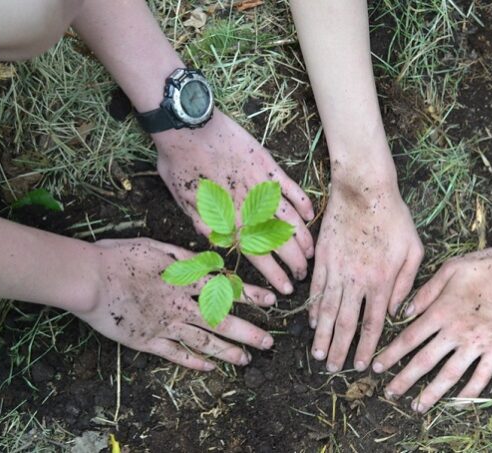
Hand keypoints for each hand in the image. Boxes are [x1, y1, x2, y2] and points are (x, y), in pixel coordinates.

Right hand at [73, 238, 276, 369]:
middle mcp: (180, 305)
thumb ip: (185, 255)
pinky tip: (209, 368)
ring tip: (246, 361)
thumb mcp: (156, 246)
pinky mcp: (146, 341)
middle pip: (220, 321)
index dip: (250, 295)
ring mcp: (164, 325)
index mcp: (184, 279)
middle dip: (248, 333)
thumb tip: (210, 259)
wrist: (88, 279)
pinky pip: (175, 354)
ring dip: (226, 352)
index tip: (271, 302)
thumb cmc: (119, 256)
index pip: (225, 288)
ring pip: (203, 341)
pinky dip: (193, 362)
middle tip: (268, 343)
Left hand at [153, 110, 314, 293]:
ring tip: (312, 254)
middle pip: (281, 242)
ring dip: (304, 239)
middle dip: (296, 263)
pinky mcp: (268, 166)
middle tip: (303, 275)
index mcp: (229, 221)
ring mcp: (263, 187)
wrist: (187, 127)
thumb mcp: (185, 204)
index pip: (259, 257)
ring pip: (291, 220)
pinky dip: (304, 203)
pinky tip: (311, 216)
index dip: (275, 275)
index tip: (285, 289)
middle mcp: (250, 208)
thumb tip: (221, 248)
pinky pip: (292, 189)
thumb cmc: (180, 165)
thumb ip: (206, 227)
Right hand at [309, 182, 422, 371]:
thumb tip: (396, 310)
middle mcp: (358, 280)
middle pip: (347, 323)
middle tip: (333, 368)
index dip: (366, 347)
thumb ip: (407, 283)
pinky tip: (313, 322)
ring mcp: (337, 269)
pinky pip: (317, 289)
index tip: (362, 365)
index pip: (373, 322)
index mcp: (383, 280)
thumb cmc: (394, 217)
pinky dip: (314, 308)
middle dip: (340, 349)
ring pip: (328, 310)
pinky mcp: (323, 258)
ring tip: (318, 354)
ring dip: (323, 336)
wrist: (364, 189)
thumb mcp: (414, 249)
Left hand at [372, 246, 491, 411]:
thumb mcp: (451, 268)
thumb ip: (427, 291)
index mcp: (441, 311)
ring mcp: (477, 343)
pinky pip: (482, 376)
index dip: (391, 354)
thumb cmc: (489, 264)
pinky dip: (470, 392)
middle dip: (403, 379)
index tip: (378, 367)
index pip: (408, 338)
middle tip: (389, 393)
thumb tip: (405, 311)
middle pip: (423, 360)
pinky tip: (459, 403)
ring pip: (448, 374)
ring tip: (417, 407)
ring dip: (431, 393)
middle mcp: (455, 331)